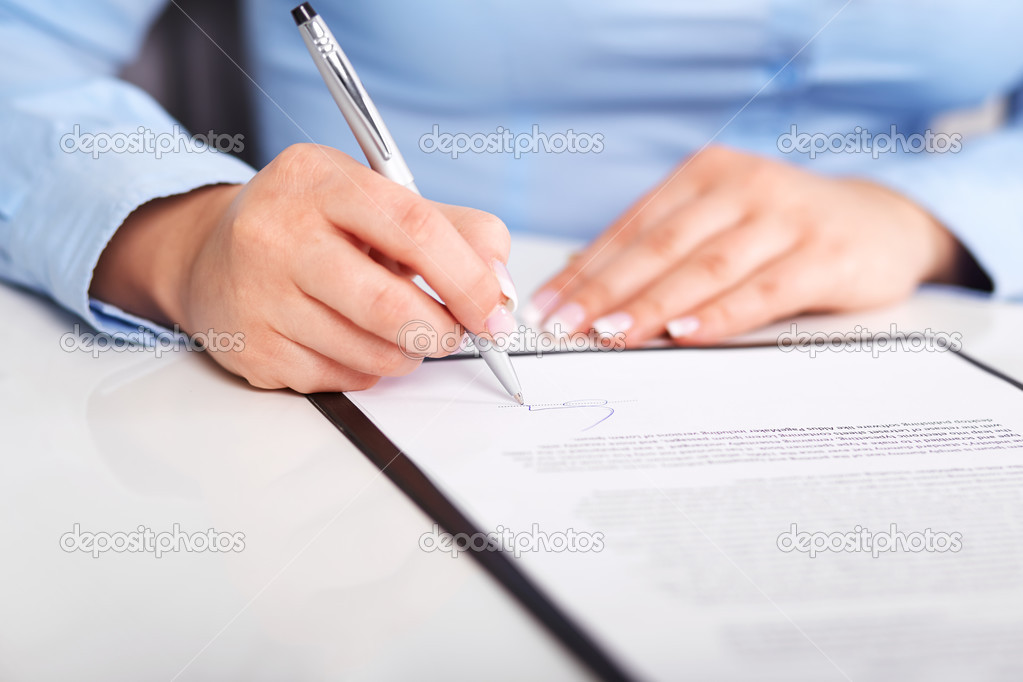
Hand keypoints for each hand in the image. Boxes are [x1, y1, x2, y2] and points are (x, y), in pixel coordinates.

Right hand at [91, 144, 516, 392]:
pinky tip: (351, 339)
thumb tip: (502, 286)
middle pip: (389, 305)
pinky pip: (341, 378)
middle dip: (442, 332)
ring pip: (371, 352)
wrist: (212, 253)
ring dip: (408, 354)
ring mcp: (259, 295)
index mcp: (320, 180)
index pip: (414, 228)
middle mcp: (278, 232)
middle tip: (455, 333)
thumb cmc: (312, 225)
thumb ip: (454, 230)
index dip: (468, 278)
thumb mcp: (378, 200)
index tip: (496, 310)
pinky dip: (368, 369)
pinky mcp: (253, 348)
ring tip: (401, 331)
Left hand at [527, 145, 969, 345]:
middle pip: (659, 246)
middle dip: (604, 291)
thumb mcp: (718, 220)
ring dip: (652, 305)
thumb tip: (580, 281)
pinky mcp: (826, 255)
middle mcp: (743, 186)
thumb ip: (660, 245)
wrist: (881, 222)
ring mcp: (787, 217)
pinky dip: (721, 314)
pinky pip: (764, 289)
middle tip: (564, 326)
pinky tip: (685, 335)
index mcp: (705, 173)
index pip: (631, 228)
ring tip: (610, 335)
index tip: (546, 307)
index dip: (585, 270)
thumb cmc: (781, 229)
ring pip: (705, 267)